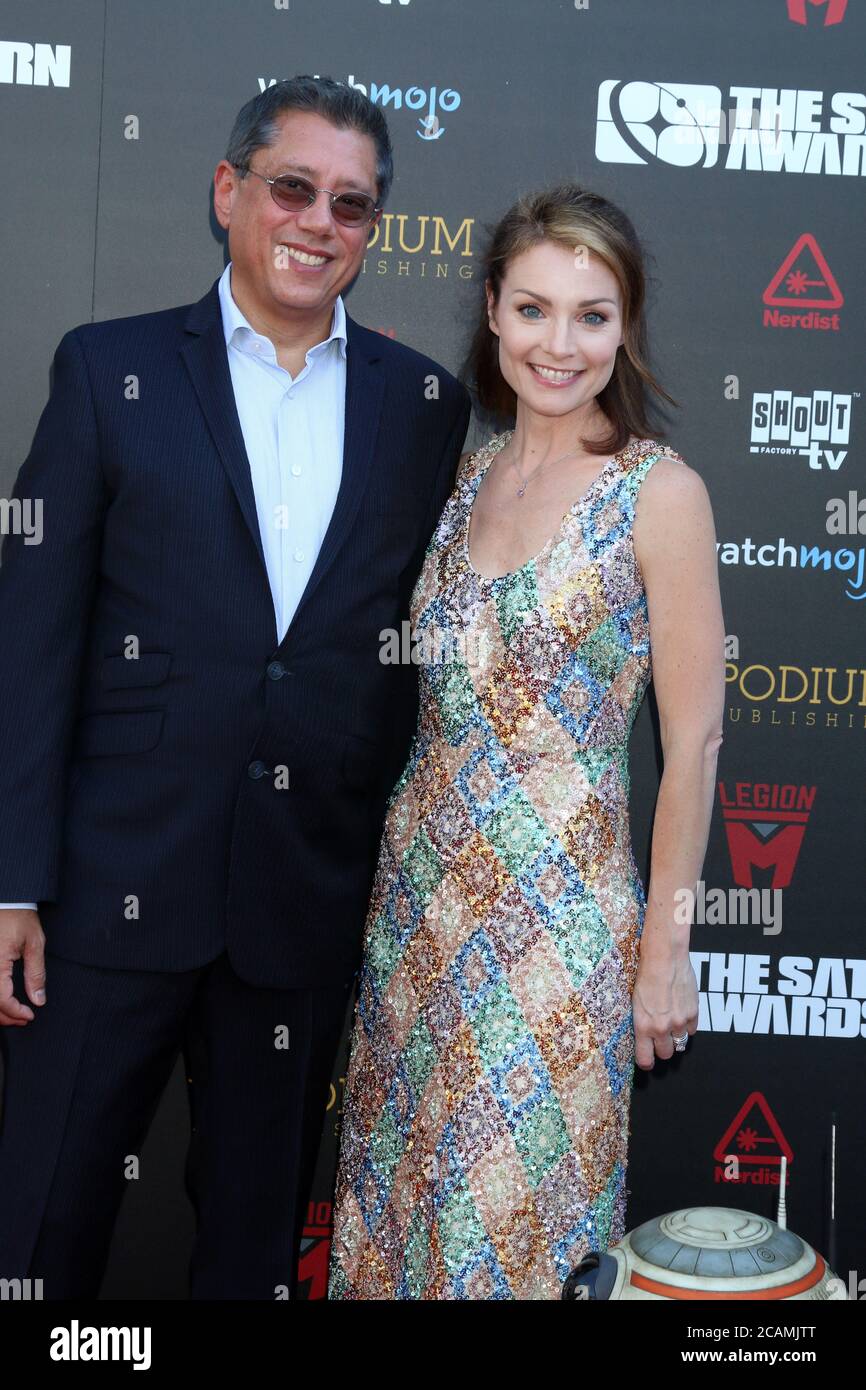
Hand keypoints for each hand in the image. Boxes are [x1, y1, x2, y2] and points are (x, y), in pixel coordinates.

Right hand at [0, 908, 45, 1025]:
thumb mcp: (34, 944)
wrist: (6, 898)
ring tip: (12, 1014)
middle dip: (5, 1016)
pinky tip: (1, 1000)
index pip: (1, 999)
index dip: (15, 1012)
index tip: (29, 1016)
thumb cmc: (19, 917)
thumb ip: (36, 973)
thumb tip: (38, 1000)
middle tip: (22, 1019)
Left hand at [632, 953, 697, 1070]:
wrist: (664, 958)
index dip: (646, 1062)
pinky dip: (687, 1026)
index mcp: (643, 1025)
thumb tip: (644, 1036)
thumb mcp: (635, 1002)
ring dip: (675, 1038)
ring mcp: (679, 1021)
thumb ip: (642, 1022)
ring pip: (680, 1044)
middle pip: (666, 1054)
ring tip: (670, 1024)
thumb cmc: (646, 975)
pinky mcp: (693, 1013)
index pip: (646, 1058)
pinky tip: (680, 1014)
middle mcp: (661, 1027)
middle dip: (662, 1049)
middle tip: (659, 1040)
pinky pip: (691, 1030)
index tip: (646, 1062)